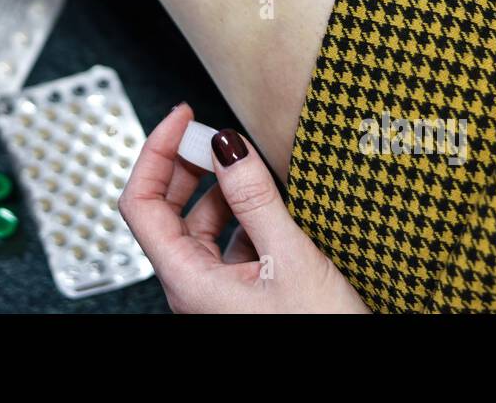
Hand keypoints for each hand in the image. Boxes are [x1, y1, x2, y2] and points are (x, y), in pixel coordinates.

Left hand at [118, 103, 368, 312]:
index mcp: (187, 281)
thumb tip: (226, 145)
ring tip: (249, 166)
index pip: (139, 203)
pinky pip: (228, 245)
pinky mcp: (240, 297)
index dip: (154, 152)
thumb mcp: (291, 259)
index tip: (182, 118)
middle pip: (163, 210)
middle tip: (213, 134)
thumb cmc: (323, 336)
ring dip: (219, 191)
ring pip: (199, 227)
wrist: (356, 381)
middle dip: (185, 165)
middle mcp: (192, 288)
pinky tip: (271, 205)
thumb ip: (256, 198)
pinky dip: (243, 216)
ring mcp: (214, 294)